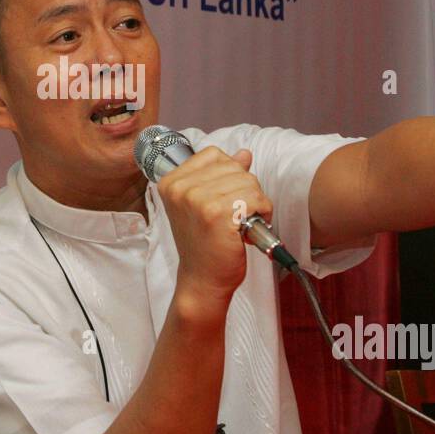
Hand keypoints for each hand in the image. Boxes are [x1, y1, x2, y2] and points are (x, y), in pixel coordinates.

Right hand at [156, 146, 271, 313]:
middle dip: (245, 189)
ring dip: (255, 203)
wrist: (202, 279)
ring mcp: (198, 199)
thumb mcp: (205, 203)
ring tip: (242, 221)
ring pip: (248, 181)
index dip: (229, 173)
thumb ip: (222, 175)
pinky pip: (256, 198)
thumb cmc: (204, 244)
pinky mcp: (218, 214)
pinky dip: (262, 212)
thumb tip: (243, 154)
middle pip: (234, 166)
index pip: (214, 154)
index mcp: (172, 181)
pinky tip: (248, 228)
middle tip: (236, 214)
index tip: (225, 196)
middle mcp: (181, 188)